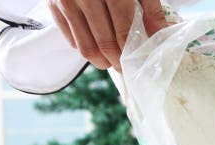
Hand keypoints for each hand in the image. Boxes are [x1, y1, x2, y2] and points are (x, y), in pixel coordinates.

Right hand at [48, 0, 168, 70]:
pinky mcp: (54, 5)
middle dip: (117, 60)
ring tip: (109, 62)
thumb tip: (160, 35)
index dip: (131, 51)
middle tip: (124, 67)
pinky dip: (83, 47)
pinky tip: (94, 46)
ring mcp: (67, 1)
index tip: (137, 62)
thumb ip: (150, 7)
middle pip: (104, 43)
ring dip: (100, 61)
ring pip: (85, 47)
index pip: (123, 31)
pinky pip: (70, 38)